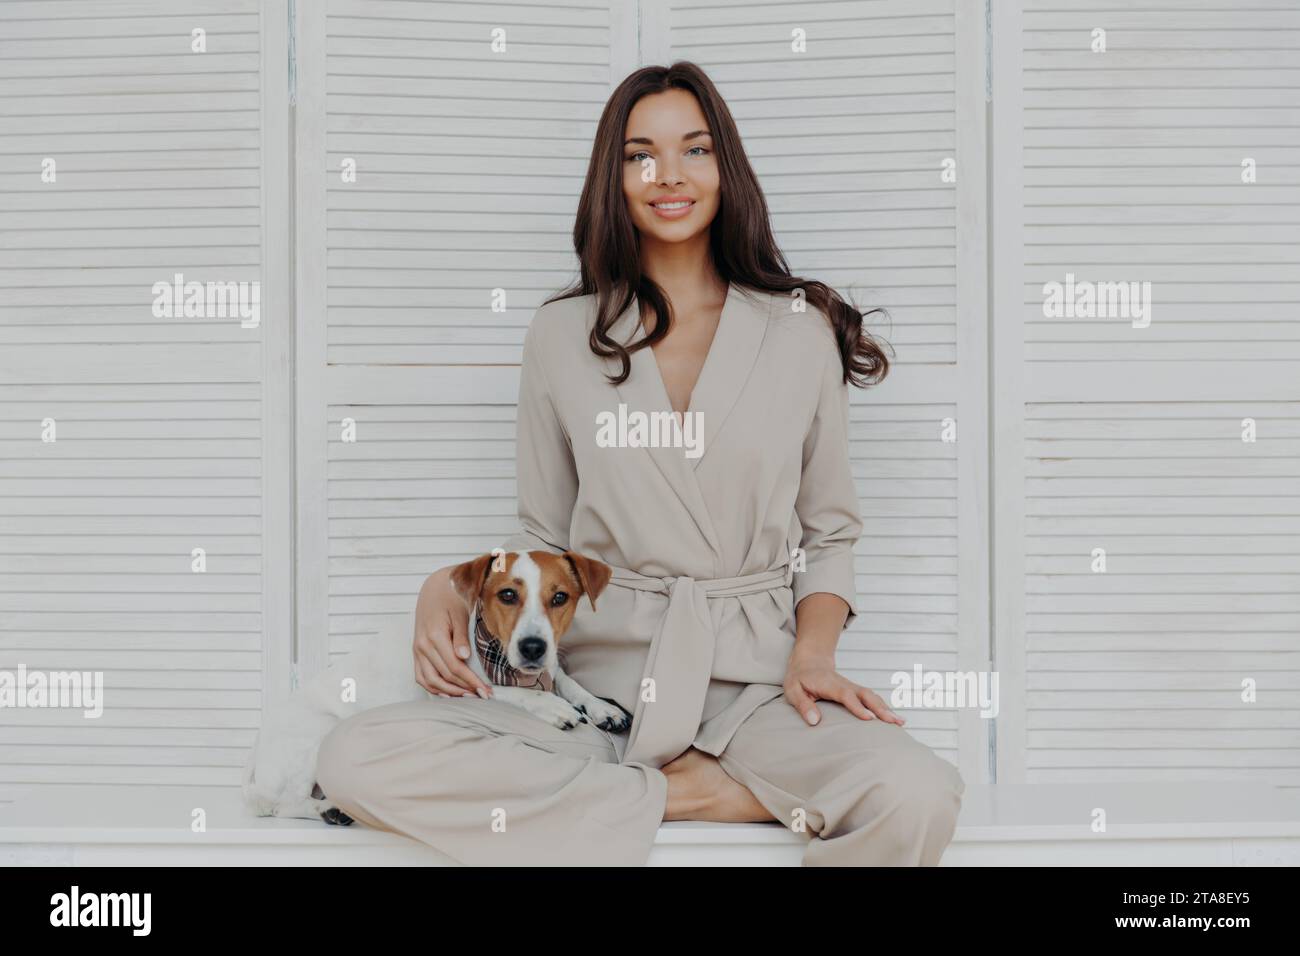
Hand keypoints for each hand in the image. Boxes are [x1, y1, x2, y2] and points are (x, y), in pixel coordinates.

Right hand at [412, 567, 492, 698]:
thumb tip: (464, 657)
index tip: (485, 690)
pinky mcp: (416, 652)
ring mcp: (417, 650)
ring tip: (469, 697)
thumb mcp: (460, 612)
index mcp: (435, 635)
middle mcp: (422, 645)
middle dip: (465, 689)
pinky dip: (433, 688)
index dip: (471, 681)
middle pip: (444, 676)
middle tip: (483, 696)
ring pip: (430, 680)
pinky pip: (421, 676)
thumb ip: (460, 635)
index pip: (454, 666)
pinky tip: (448, 693)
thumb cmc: (451, 598)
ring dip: (449, 692)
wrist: (434, 588)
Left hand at [783, 652, 903, 727]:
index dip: (857, 707)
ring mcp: (852, 687)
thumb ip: (803, 705)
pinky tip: (894, 719)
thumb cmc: (799, 678)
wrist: (809, 662)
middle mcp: (845, 685)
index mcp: (829, 684)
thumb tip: (814, 722)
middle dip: (881, 708)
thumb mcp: (792, 690)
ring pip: (872, 696)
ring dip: (886, 709)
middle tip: (894, 722)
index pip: (846, 695)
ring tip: (900, 723)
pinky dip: (884, 708)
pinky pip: (872, 699)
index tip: (869, 719)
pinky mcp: (856, 692)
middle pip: (866, 695)